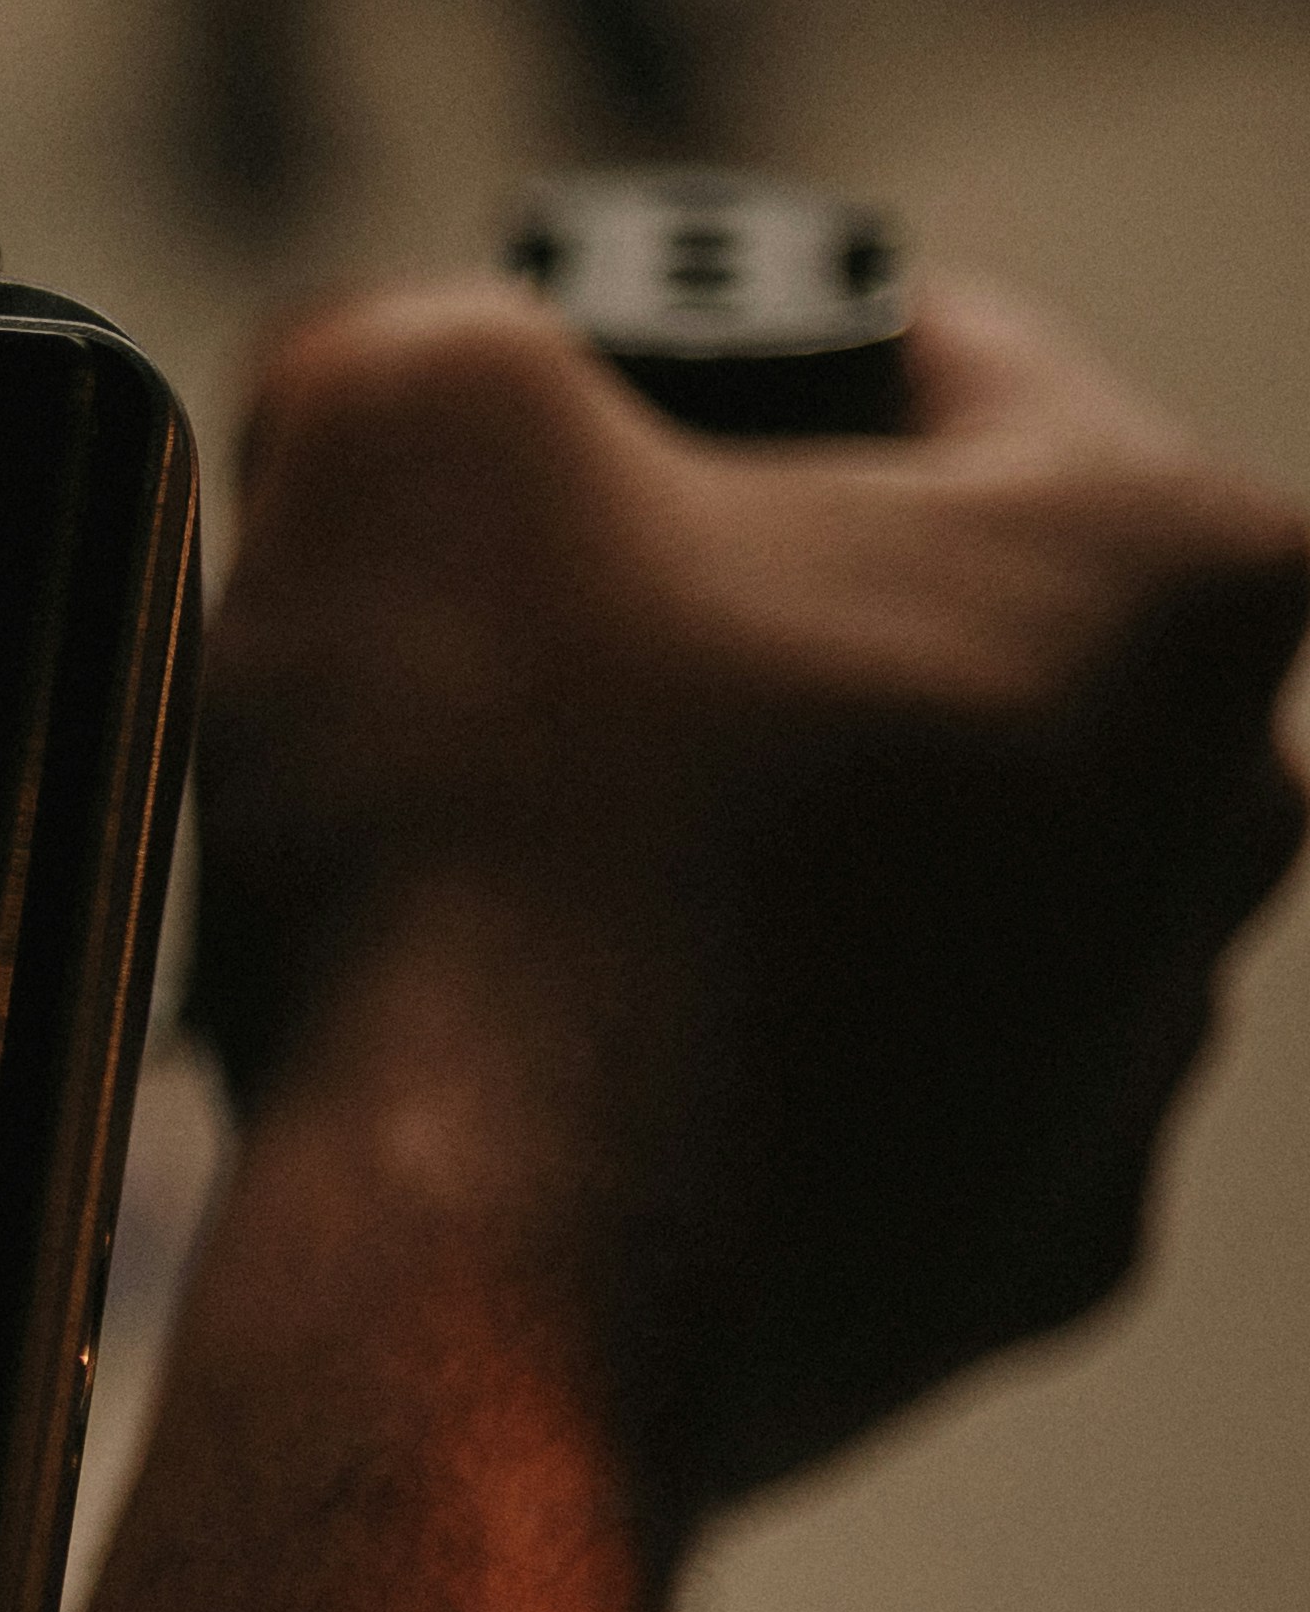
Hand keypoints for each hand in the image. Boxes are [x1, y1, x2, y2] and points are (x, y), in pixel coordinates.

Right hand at [86, 281, 1304, 1611]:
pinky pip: (832, 1097)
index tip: (528, 425)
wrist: (475, 1278)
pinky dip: (691, 1057)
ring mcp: (1121, 1076)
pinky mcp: (987, 1275)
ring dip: (704, 844)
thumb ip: (427, 333)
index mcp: (1176, 565)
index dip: (666, 356)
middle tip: (481, 648)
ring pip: (882, 871)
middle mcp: (1219, 827)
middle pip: (911, 626)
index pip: (911, 353)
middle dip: (698, 620)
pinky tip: (529, 1059)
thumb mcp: (414, 415)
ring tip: (476, 874)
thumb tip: (393, 392)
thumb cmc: (505, 826)